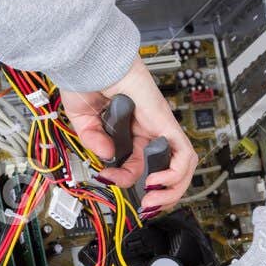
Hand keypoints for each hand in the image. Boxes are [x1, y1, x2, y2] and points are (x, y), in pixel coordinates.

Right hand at [58, 55, 197, 213]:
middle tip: (145, 205)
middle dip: (159, 193)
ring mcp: (160, 125)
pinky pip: (183, 154)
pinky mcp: (166, 122)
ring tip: (152, 200)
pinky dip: (174, 174)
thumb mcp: (83, 119)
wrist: (92, 59)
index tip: (111, 180)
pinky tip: (155, 181)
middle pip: (168, 168)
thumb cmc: (88, 78)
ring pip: (182, 165)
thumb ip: (94, 141)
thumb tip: (108, 158)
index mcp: (131, 129)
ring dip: (171, 189)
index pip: (139, 163)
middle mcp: (149, 129)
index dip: (127, 179)